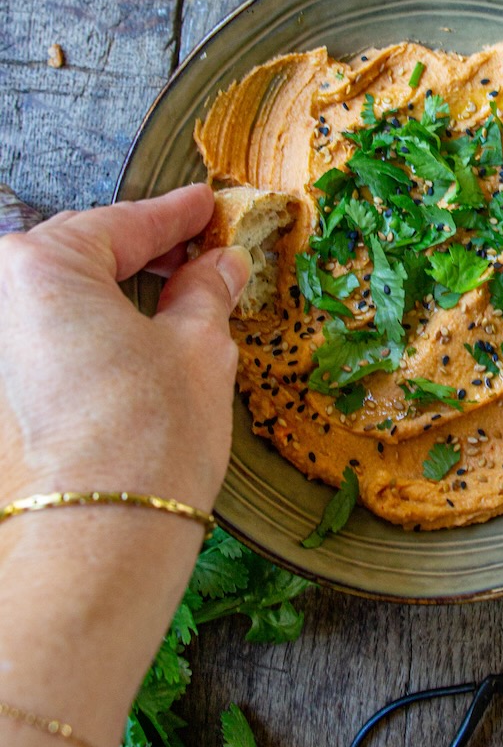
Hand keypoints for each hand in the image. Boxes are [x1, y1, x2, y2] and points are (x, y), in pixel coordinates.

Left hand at [0, 183, 250, 510]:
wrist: (98, 540)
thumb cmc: (146, 439)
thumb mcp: (198, 346)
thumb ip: (205, 291)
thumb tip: (219, 265)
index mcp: (39, 266)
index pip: (122, 223)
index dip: (175, 215)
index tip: (203, 206)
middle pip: (81, 254)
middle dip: (143, 252)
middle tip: (200, 253)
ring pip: (61, 298)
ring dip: (115, 293)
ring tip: (176, 299)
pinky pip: (45, 338)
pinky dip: (89, 329)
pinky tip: (136, 339)